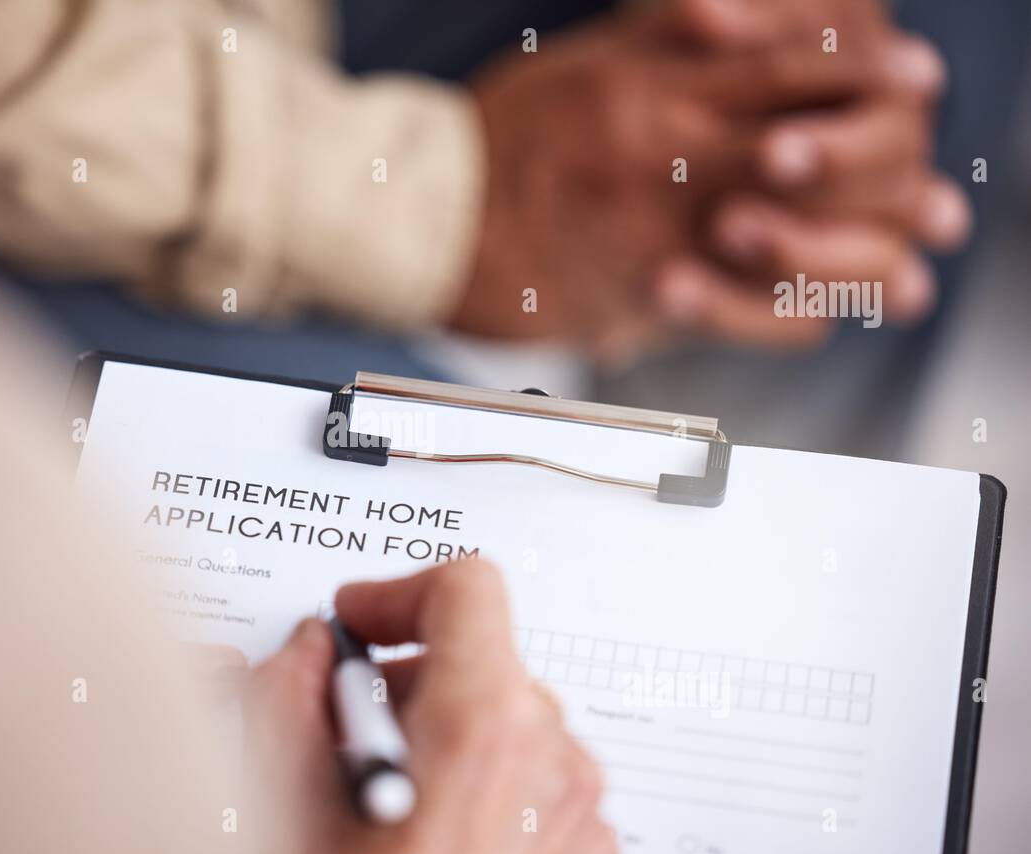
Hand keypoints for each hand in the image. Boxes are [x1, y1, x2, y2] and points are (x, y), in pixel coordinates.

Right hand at [242, 561, 615, 853]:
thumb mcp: (280, 797)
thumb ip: (289, 692)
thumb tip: (311, 652)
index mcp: (484, 729)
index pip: (467, 587)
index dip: (397, 593)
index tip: (359, 622)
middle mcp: (551, 765)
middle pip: (490, 658)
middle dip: (413, 677)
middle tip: (351, 728)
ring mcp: (578, 816)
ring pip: (516, 723)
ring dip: (450, 735)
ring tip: (388, 800)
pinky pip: (540, 783)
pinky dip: (488, 786)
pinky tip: (430, 836)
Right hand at [448, 0, 967, 361]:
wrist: (424, 220)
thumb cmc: (499, 141)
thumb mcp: (587, 64)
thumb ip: (665, 42)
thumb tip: (732, 21)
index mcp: (655, 83)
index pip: (792, 63)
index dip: (869, 71)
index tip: (917, 81)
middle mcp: (664, 149)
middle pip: (816, 155)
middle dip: (888, 177)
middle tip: (935, 202)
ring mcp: (653, 226)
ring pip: (796, 242)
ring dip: (861, 260)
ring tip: (904, 276)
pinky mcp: (632, 294)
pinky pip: (743, 313)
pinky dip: (793, 317)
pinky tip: (817, 317)